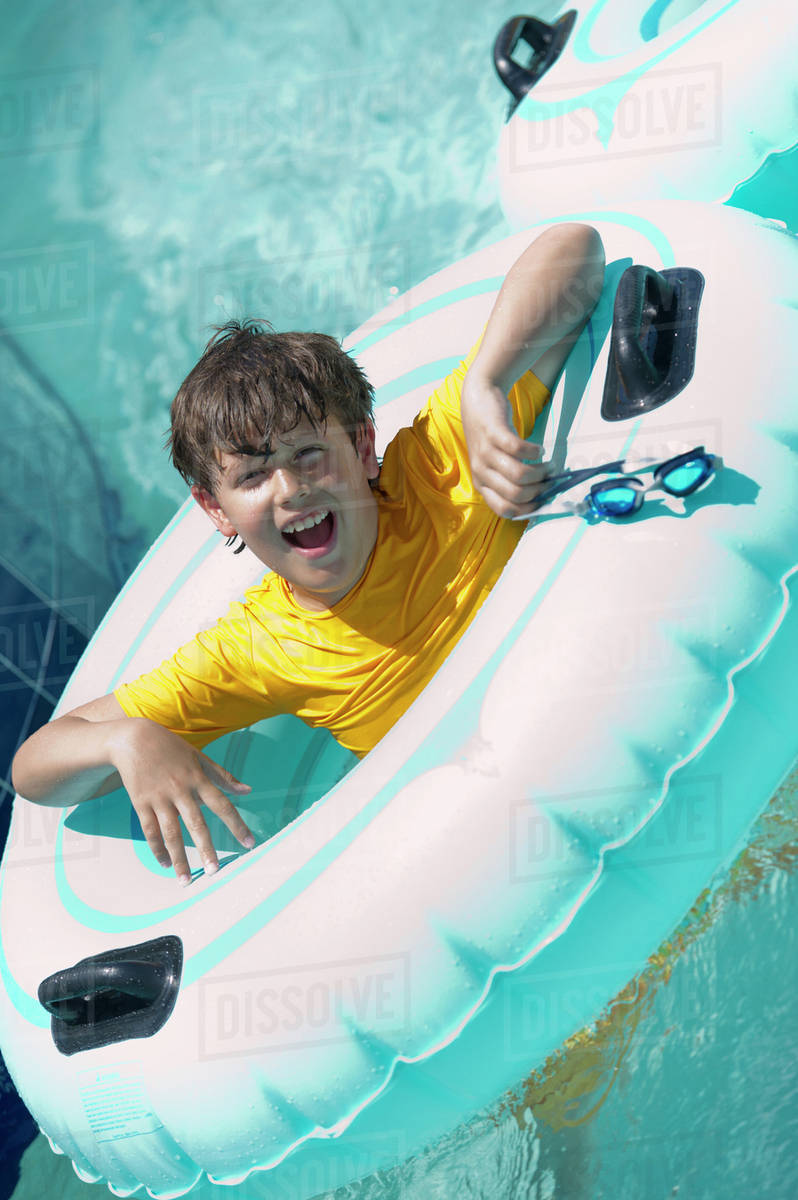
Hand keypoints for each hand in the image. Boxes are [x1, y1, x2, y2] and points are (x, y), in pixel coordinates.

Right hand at [108, 718, 254, 884]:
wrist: (133, 739)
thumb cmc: (171, 748)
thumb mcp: (199, 757)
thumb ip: (223, 776)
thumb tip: (247, 790)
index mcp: (197, 778)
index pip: (222, 805)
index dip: (237, 825)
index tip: (250, 843)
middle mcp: (179, 790)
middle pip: (195, 824)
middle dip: (206, 849)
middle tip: (215, 872)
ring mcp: (159, 798)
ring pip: (170, 833)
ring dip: (178, 858)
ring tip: (186, 880)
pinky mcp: (140, 803)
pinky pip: (150, 831)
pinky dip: (157, 848)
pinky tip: (165, 864)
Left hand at [461, 370, 551, 518]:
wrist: (478, 402)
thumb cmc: (491, 438)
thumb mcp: (493, 464)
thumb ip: (509, 480)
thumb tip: (540, 496)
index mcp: (481, 484)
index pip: (504, 509)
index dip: (528, 509)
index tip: (542, 500)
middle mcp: (481, 472)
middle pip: (516, 494)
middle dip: (539, 489)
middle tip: (549, 480)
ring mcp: (485, 452)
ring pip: (520, 475)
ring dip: (541, 472)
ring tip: (549, 465)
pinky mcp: (494, 433)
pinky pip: (519, 449)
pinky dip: (535, 451)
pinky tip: (539, 449)